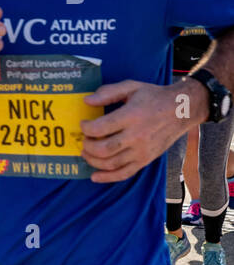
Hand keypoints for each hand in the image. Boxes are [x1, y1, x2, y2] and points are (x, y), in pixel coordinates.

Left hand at [80, 80, 197, 182]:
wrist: (183, 110)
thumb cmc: (154, 97)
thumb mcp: (131, 87)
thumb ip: (108, 92)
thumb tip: (86, 101)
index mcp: (132, 116)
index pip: (100, 128)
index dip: (86, 128)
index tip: (83, 124)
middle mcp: (137, 136)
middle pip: (103, 149)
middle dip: (87, 146)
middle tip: (83, 139)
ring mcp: (142, 150)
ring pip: (111, 163)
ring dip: (93, 161)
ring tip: (86, 153)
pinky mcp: (146, 159)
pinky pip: (125, 173)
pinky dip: (108, 177)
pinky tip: (94, 177)